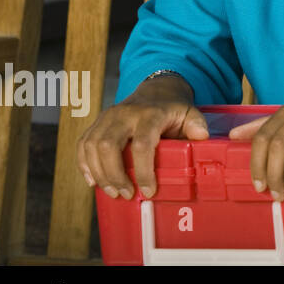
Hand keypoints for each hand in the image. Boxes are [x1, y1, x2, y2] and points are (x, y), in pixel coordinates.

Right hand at [77, 74, 208, 199]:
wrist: (156, 89)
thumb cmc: (173, 108)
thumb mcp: (190, 113)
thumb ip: (196, 125)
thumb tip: (201, 137)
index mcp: (150, 114)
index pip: (142, 144)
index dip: (143, 171)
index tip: (149, 191)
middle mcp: (124, 114)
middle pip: (108, 146)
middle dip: (114, 175)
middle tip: (126, 194)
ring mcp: (107, 117)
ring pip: (92, 146)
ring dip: (99, 173)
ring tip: (113, 192)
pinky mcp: (97, 122)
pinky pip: (83, 144)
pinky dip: (84, 164)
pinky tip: (93, 181)